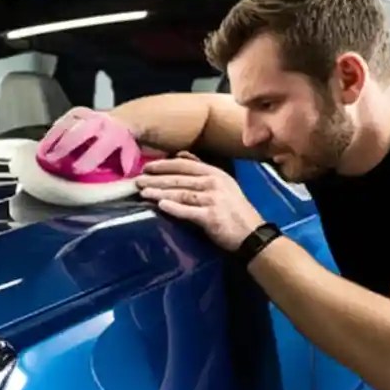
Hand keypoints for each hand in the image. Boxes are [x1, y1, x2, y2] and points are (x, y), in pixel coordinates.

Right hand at [39, 107, 146, 174]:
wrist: (124, 120)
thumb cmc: (123, 146)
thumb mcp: (129, 157)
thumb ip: (122, 168)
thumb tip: (117, 179)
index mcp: (114, 135)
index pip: (99, 148)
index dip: (87, 159)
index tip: (75, 170)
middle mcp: (99, 123)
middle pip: (78, 133)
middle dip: (64, 147)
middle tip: (52, 161)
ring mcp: (86, 116)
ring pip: (66, 126)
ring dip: (52, 141)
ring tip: (42, 156)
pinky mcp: (75, 114)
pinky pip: (61, 123)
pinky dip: (51, 135)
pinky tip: (43, 147)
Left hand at [136, 152, 265, 250]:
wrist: (252, 234)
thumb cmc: (234, 210)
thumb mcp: (223, 184)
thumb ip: (201, 169)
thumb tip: (179, 155)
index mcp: (215, 173)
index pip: (184, 165)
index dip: (163, 165)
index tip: (146, 168)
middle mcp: (214, 183)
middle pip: (178, 179)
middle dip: (156, 179)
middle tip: (137, 181)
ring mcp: (213, 199)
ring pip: (180, 193)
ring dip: (159, 192)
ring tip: (142, 192)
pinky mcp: (211, 216)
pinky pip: (188, 210)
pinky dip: (173, 207)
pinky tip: (160, 205)